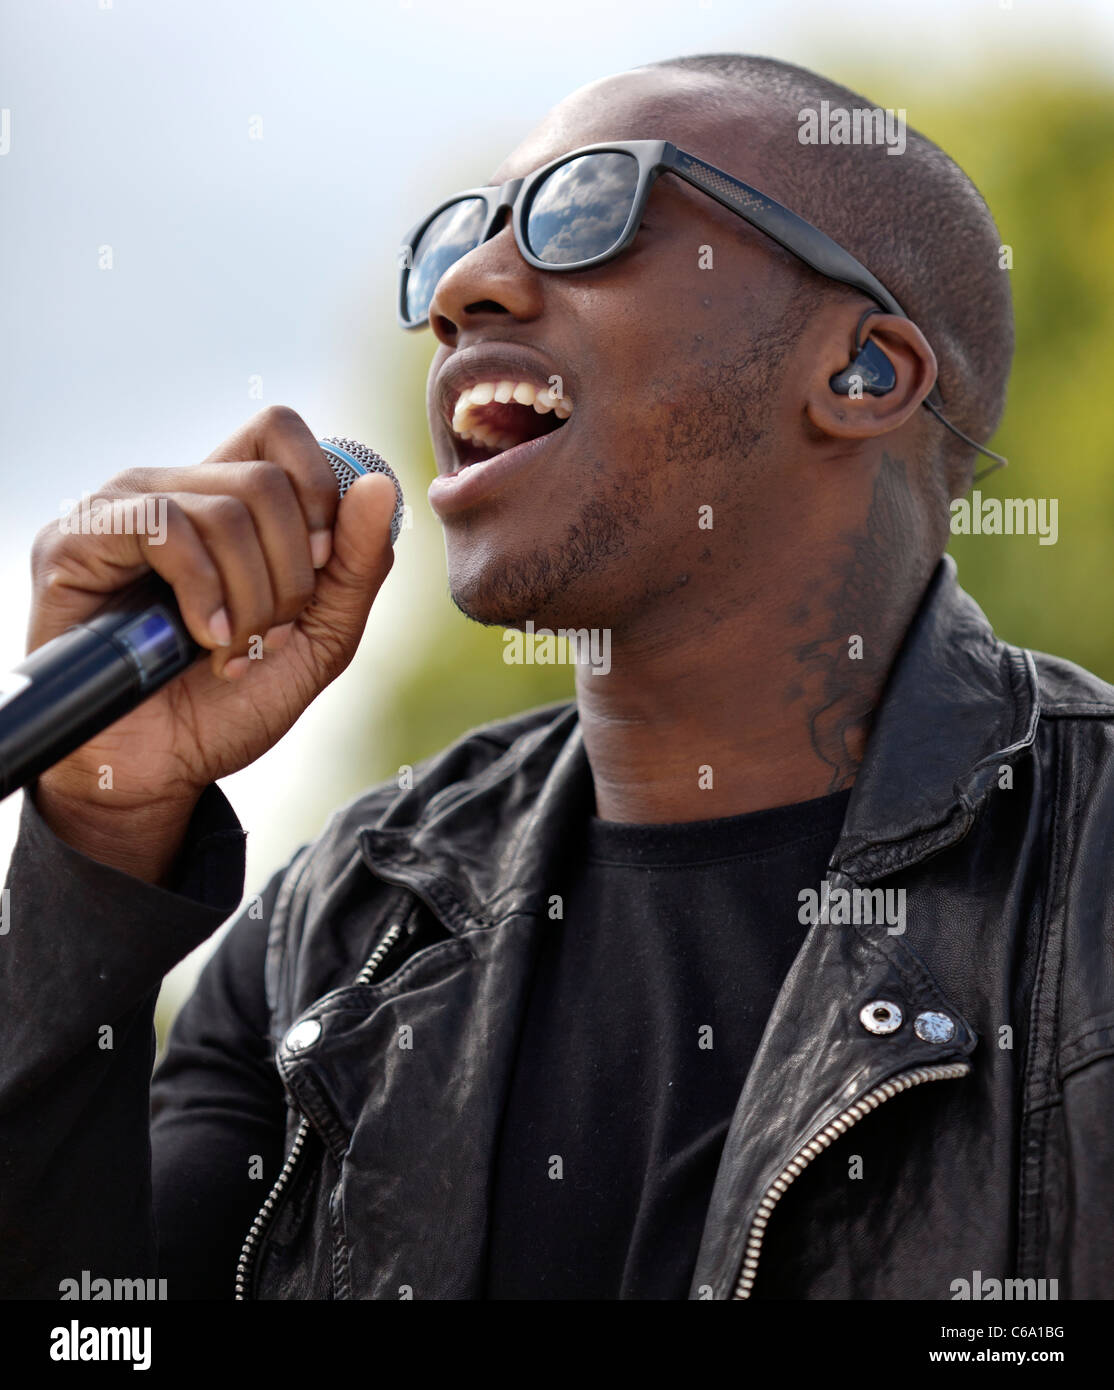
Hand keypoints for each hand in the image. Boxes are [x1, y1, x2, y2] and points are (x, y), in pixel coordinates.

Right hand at [27, 407, 396, 880]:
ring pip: (225, 506)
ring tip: (231, 650)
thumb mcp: (320, 638)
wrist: (162, 770)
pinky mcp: (77, 541)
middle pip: (268, 477)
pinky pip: (165, 527)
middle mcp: (170, 490)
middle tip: (269, 633)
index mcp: (224, 500)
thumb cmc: (232, 704)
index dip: (319, 489)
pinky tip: (202, 639)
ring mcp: (119, 510)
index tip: (317, 567)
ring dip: (251, 596)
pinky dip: (203, 592)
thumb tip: (377, 485)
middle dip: (291, 573)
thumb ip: (356, 567)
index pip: (279, 428)